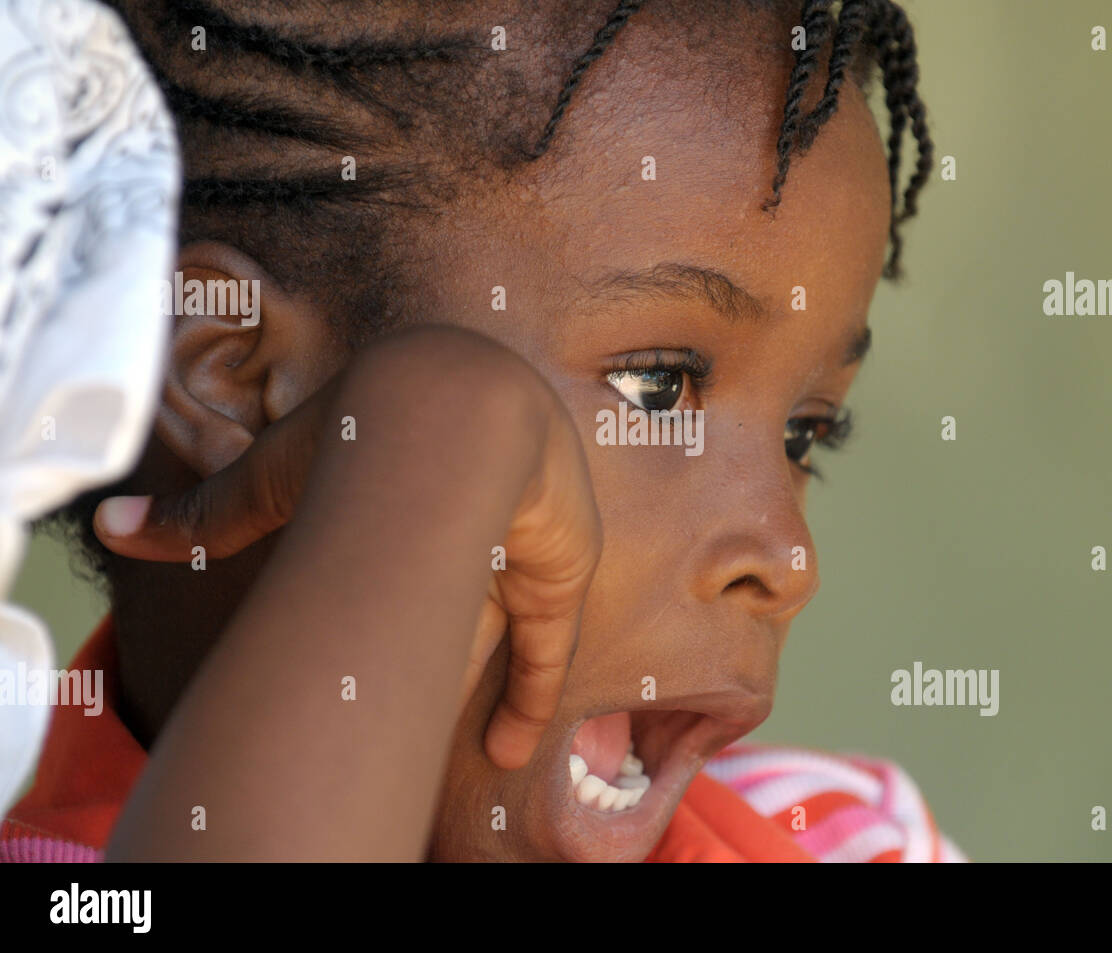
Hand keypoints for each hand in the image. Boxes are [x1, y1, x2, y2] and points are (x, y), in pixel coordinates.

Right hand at [94, 324, 601, 771]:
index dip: (382, 602)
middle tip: (403, 717)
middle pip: (457, 600)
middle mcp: (466, 520)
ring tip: (458, 752)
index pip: (398, 554)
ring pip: (506, 628)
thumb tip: (105, 530)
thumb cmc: (358, 435)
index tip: (348, 659)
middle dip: (442, 651)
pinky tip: (504, 750)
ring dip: (487, 685)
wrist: (456, 416)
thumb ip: (203, 516)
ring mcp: (517, 546)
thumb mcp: (269, 482)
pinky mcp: (557, 577)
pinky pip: (546, 647)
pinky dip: (528, 697)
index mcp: (406, 488)